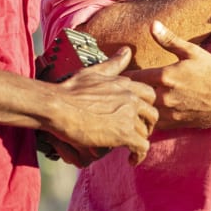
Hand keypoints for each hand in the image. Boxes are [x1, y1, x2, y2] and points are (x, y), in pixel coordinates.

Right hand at [47, 48, 158, 163]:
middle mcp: (131, 98)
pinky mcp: (124, 134)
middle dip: (147, 124)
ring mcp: (129, 115)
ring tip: (130, 148)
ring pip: (146, 131)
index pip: (149, 95)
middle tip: (137, 133)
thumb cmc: (70, 90)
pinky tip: (132, 160)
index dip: (146, 107)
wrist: (57, 107)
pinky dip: (139, 156)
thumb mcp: (94, 72)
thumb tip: (127, 50)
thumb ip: (114, 64)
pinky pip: (142, 147)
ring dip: (139, 141)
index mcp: (126, 84)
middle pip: (152, 113)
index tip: (138, 116)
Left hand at [127, 22, 210, 129]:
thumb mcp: (192, 52)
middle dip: (126, 93)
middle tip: (117, 91)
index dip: (123, 76)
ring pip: (142, 112)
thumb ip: (169, 40)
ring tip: (128, 104)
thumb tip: (153, 24)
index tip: (116, 75)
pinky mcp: (175, 124)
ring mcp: (169, 112)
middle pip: (134, 96)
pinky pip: (154, 124)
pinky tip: (144, 115)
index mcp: (165, 76)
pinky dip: (147, 119)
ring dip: (136, 107)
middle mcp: (164, 96)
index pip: (133, 77)